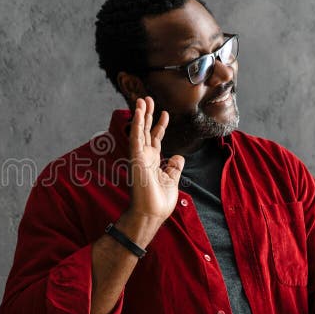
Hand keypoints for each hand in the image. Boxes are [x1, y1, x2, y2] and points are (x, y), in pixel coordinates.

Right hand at [126, 97, 184, 223]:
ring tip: (142, 100)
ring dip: (140, 115)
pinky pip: (136, 138)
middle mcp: (145, 157)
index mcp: (153, 162)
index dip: (160, 126)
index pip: (156, 139)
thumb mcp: (172, 181)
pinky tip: (139, 112)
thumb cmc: (160, 202)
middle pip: (146, 131)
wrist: (151, 214)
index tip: (165, 113)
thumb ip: (174, 167)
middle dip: (148, 115)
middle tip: (148, 99)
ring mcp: (139, 157)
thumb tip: (178, 157)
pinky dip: (137, 124)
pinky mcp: (135, 159)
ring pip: (139, 131)